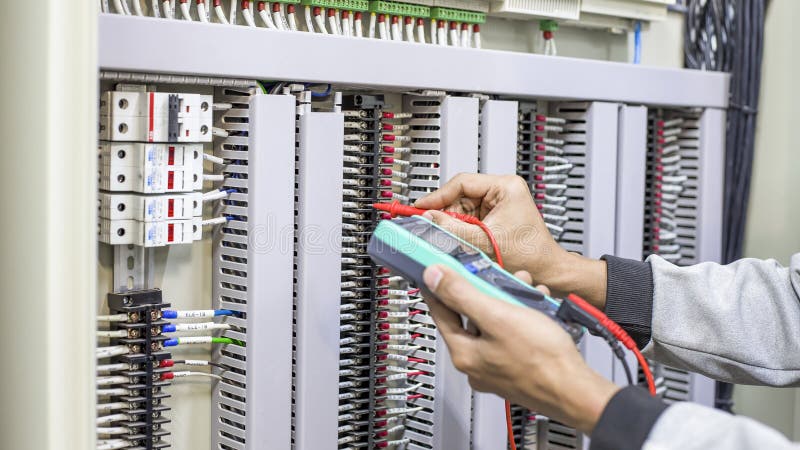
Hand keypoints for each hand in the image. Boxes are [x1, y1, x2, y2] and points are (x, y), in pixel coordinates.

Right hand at [415, 173, 606, 306]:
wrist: (548, 272)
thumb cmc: (531, 256)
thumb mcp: (484, 241)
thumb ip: (453, 229)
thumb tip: (428, 219)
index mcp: (505, 186)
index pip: (461, 183)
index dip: (437, 196)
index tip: (420, 207)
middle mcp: (502, 192)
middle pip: (458, 197)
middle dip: (445, 215)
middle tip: (429, 227)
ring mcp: (498, 206)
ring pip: (461, 211)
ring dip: (453, 226)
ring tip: (451, 240)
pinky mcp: (494, 219)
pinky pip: (468, 222)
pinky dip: (460, 232)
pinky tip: (459, 243)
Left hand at [422, 264, 618, 433]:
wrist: (577, 390)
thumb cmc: (541, 359)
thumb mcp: (497, 315)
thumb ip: (461, 294)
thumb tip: (433, 277)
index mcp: (464, 354)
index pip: (439, 311)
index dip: (438, 286)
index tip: (438, 270)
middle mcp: (477, 365)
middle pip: (470, 316)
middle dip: (486, 289)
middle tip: (495, 275)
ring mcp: (497, 369)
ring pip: (494, 323)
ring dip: (508, 300)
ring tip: (524, 288)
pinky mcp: (517, 368)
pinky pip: (511, 334)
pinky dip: (522, 316)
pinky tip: (536, 307)